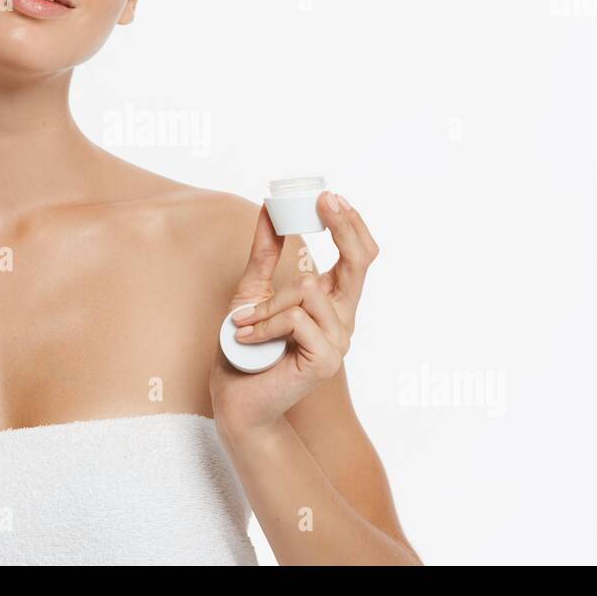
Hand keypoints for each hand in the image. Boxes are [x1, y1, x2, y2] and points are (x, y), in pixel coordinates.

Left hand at [210, 191, 379, 441]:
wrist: (236, 399)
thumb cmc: (247, 349)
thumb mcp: (252, 291)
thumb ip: (265, 253)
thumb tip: (269, 209)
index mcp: (332, 301)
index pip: (359, 256)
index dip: (351, 224)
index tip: (330, 196)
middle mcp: (343, 319)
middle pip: (360, 261)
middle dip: (344, 226)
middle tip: (324, 200)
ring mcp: (339, 341)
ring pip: (308, 289)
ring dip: (266, 303)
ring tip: (243, 323)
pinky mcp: (326, 360)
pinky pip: (296, 319)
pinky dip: (265, 324)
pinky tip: (248, 338)